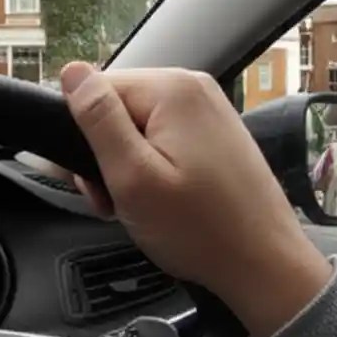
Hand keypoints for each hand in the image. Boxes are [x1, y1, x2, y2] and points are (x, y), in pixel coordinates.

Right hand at [60, 62, 332, 336]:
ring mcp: (209, 110)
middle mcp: (194, 88)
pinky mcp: (216, 134)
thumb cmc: (199, 229)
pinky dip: (151, 166)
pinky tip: (159, 199)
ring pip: (137, 125)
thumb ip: (98, 119)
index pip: (96, 90)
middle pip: (117, 107)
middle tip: (112, 200)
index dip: (82, 135)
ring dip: (125, 165)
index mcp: (172, 88)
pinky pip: (163, 138)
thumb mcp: (132, 176)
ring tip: (136, 205)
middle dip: (104, 153)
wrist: (264, 266)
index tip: (89, 181)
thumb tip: (71, 70)